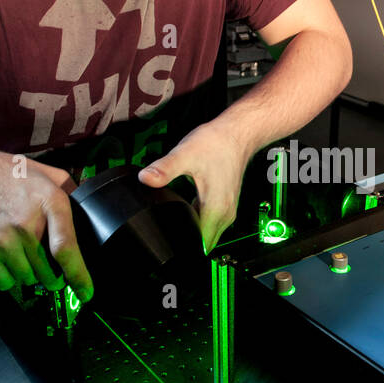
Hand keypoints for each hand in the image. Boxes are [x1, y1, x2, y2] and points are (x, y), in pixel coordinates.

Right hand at [0, 149, 92, 301]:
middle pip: (48, 272)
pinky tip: (6, 259)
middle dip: (53, 275)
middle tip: (48, 265)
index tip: (85, 292)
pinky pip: (4, 283)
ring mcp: (3, 241)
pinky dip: (9, 278)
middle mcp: (27, 224)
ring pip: (27, 279)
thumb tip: (89, 213)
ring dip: (29, 273)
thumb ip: (70, 190)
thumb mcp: (45, 173)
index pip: (67, 248)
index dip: (79, 276)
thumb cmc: (4, 173)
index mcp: (49, 202)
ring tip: (21, 252)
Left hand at [137, 120, 252, 252]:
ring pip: (207, 234)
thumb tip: (146, 179)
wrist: (238, 134)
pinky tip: (185, 210)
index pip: (200, 246)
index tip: (167, 246)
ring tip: (173, 224)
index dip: (182, 248)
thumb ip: (164, 169)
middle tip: (164, 235)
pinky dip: (197, 221)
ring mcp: (227, 210)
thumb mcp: (185, 154)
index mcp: (215, 209)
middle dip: (185, 243)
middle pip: (203, 243)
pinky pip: (209, 222)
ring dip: (192, 231)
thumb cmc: (217, 144)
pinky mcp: (225, 204)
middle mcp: (224, 215)